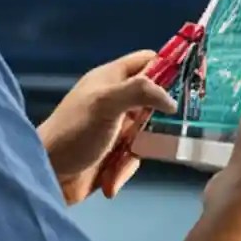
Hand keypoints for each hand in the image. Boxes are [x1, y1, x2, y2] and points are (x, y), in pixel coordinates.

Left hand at [38, 50, 177, 204]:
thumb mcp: (106, 104)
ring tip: (125, 157)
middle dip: (161, 119)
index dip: (171, 67)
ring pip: (148, 133)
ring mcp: (114, 127)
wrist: (45, 175)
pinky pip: (134, 157)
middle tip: (171, 129)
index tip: (195, 80)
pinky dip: (124, 169)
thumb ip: (140, 92)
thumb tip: (171, 100)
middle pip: (154, 100)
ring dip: (139, 150)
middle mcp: (115, 100)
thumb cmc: (74, 132)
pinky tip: (110, 179)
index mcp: (111, 79)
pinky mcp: (112, 153)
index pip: (149, 61)